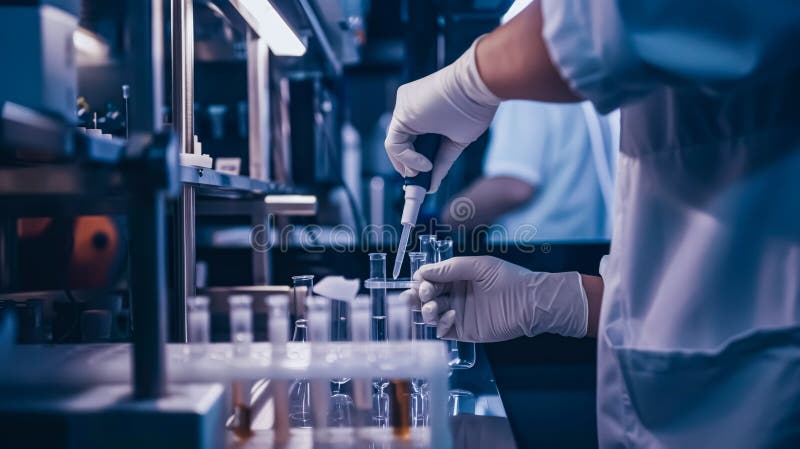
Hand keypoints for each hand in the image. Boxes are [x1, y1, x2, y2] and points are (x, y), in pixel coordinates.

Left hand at [385, 38, 500, 192]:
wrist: (478, 85)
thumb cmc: (475, 107)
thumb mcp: (457, 140)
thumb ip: (443, 161)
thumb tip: (433, 185)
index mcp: (425, 112)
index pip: (412, 142)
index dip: (416, 162)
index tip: (425, 179)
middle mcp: (411, 108)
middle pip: (402, 144)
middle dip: (409, 167)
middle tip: (421, 185)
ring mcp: (404, 107)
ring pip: (397, 145)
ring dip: (409, 166)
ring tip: (424, 176)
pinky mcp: (402, 111)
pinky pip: (394, 143)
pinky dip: (407, 159)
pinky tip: (424, 165)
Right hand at [405, 256, 587, 341]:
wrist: (530, 303)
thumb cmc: (508, 279)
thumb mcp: (479, 266)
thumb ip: (451, 268)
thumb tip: (424, 271)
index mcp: (456, 277)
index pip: (429, 278)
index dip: (421, 280)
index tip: (421, 282)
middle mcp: (454, 295)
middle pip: (425, 297)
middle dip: (420, 296)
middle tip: (426, 295)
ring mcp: (457, 313)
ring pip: (430, 314)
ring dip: (426, 311)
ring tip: (433, 308)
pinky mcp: (463, 331)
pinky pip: (443, 330)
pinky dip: (441, 325)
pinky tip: (451, 317)